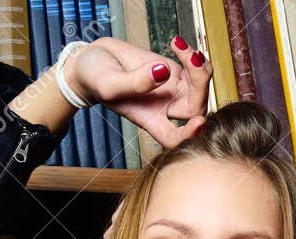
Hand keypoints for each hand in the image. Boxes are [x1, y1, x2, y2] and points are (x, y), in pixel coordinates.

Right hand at [66, 35, 210, 147]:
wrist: (94, 60)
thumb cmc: (95, 79)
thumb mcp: (109, 83)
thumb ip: (135, 82)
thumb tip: (164, 72)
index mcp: (149, 121)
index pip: (174, 138)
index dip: (190, 134)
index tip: (199, 121)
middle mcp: (164, 109)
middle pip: (195, 109)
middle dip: (201, 86)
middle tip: (190, 60)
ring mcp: (170, 90)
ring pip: (199, 87)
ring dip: (200, 67)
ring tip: (182, 48)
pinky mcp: (172, 71)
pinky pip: (194, 68)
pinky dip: (193, 55)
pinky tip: (177, 43)